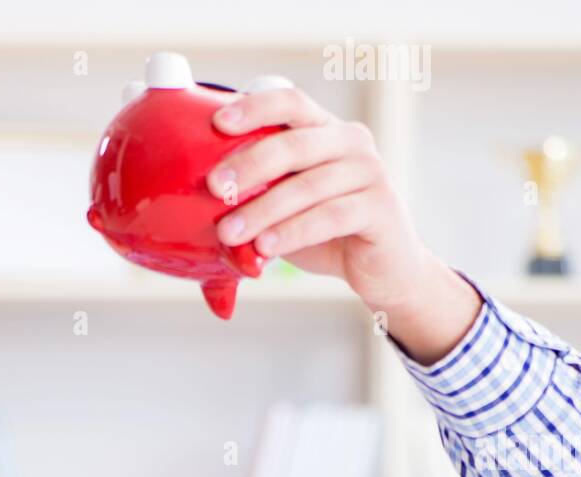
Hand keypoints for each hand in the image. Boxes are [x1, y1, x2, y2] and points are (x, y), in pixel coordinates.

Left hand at [207, 86, 481, 362]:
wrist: (383, 270)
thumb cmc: (327, 235)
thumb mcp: (286, 210)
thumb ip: (256, 197)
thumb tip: (197, 205)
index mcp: (326, 131)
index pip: (290, 102)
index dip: (255, 108)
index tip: (218, 124)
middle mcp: (352, 143)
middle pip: (294, 142)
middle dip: (249, 164)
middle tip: (214, 188)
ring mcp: (370, 173)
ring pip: (308, 185)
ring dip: (263, 209)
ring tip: (229, 232)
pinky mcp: (380, 208)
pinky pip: (329, 217)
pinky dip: (292, 232)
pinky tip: (265, 247)